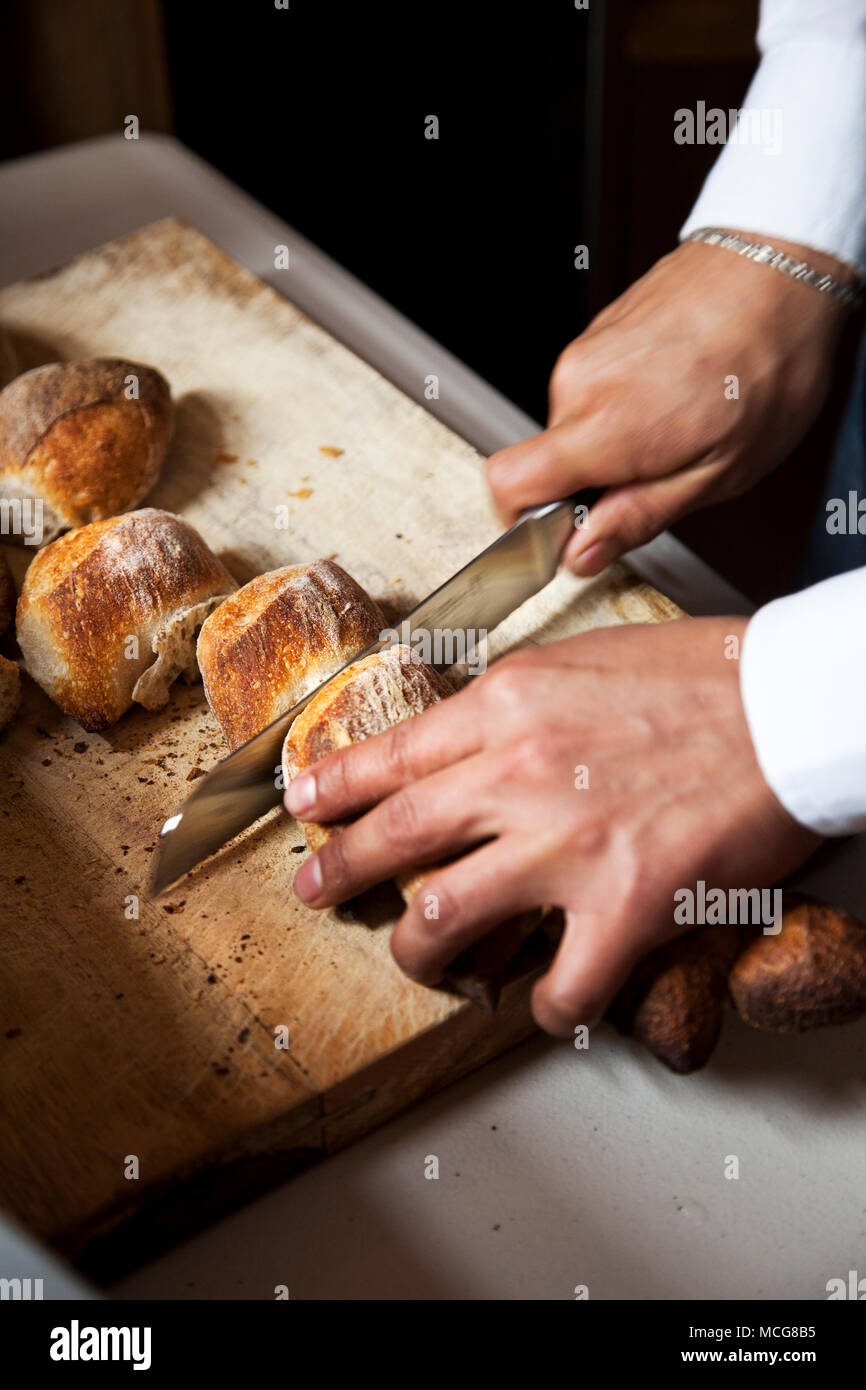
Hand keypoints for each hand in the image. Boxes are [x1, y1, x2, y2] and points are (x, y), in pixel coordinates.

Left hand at [287, 618, 818, 1036]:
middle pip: (395, 836)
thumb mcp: (585, 658)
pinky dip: (546, 1007)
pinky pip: (560, 987)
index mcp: (508, 708)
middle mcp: (518, 777)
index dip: (335, 785)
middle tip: (313, 890)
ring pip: (444, 917)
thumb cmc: (705, 676)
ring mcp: (565, 848)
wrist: (790, 707)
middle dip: (338, 871)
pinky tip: (543, 1003)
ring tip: (413, 961)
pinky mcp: (623, 908)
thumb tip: (478, 736)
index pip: (392, 754)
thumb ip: (518, 701)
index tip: (305, 804)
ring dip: (415, 952)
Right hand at [486, 235, 852, 575]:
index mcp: (602, 428)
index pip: (507, 484)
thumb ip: (638, 517)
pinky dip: (624, 404)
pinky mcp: (598, 330)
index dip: (522, 520)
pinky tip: (675, 392)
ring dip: (613, 440)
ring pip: (573, 425)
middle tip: (660, 472)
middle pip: (546, 460)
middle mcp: (579, 384)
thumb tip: (581, 554)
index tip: (562, 532)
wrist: (785, 267)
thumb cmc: (768, 361)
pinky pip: (592, 389)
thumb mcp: (719, 473)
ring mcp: (585, 350)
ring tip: (678, 423)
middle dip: (592, 481)